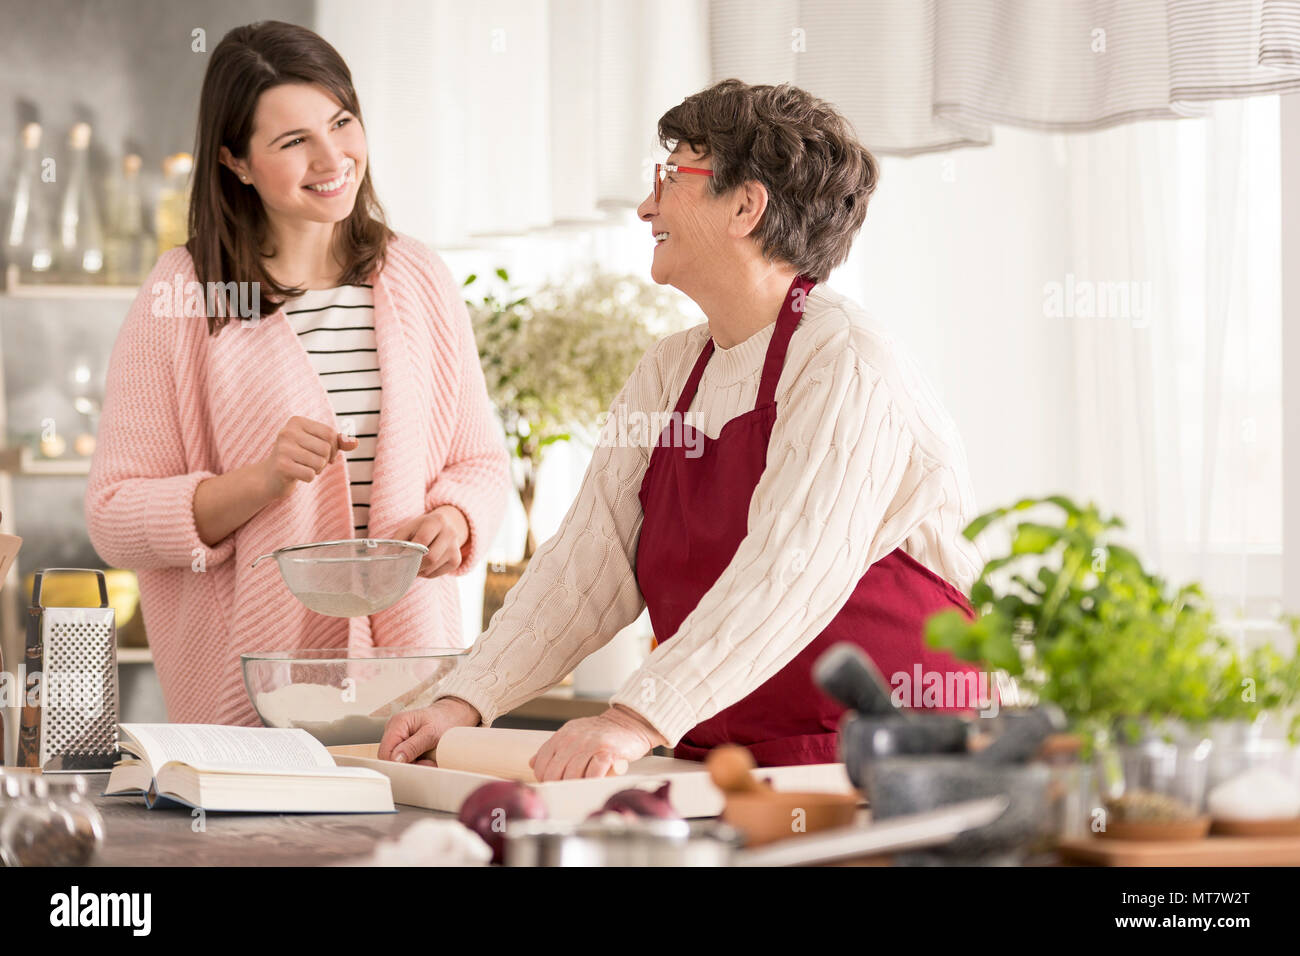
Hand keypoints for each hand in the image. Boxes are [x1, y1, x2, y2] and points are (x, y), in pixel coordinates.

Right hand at [261, 416, 357, 499]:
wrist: (271, 476)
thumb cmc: (299, 458)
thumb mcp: (318, 445)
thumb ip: (338, 442)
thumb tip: (356, 443)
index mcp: (297, 421)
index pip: (330, 433)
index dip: (334, 448)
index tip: (325, 455)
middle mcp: (288, 431)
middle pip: (326, 448)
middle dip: (324, 460)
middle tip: (311, 463)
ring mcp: (283, 448)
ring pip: (319, 462)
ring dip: (316, 470)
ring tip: (304, 467)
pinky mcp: (281, 465)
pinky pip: (310, 474)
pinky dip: (308, 478)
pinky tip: (297, 474)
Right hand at [377, 696, 481, 764]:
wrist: (453, 715)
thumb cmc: (444, 720)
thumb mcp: (431, 734)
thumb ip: (413, 746)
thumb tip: (396, 759)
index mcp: (397, 723)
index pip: (385, 752)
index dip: (399, 764)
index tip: (419, 765)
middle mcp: (393, 729)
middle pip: (389, 757)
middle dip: (408, 765)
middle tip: (428, 764)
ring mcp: (396, 735)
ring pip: (396, 759)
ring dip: (413, 764)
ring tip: (430, 761)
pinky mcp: (402, 741)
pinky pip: (403, 757)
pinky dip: (414, 762)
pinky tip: (426, 760)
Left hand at [395, 505, 467, 577]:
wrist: (447, 526)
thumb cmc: (422, 528)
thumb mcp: (409, 527)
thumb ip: (399, 541)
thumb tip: (390, 558)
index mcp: (437, 521)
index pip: (423, 539)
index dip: (410, 552)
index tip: (399, 559)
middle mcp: (450, 533)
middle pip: (431, 558)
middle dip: (414, 565)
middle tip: (404, 566)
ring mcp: (455, 548)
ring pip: (432, 568)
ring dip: (419, 570)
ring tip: (413, 564)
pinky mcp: (457, 560)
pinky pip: (437, 574)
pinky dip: (426, 573)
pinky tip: (424, 565)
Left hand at [528, 705, 666, 780]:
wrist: (629, 722)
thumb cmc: (601, 733)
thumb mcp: (572, 734)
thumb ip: (553, 748)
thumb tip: (533, 764)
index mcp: (562, 736)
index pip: (541, 763)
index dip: (543, 779)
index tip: (551, 786)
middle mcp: (573, 739)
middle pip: (554, 773)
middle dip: (558, 786)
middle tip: (566, 792)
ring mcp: (591, 744)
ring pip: (572, 775)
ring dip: (575, 786)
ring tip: (580, 790)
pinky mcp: (608, 752)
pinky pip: (594, 773)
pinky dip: (591, 782)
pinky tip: (593, 785)